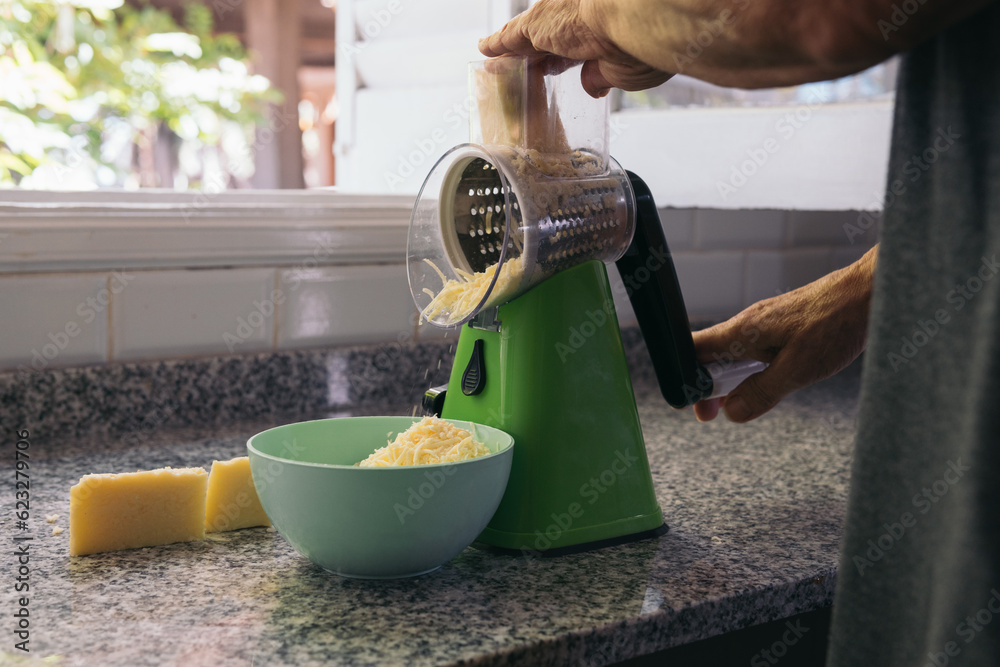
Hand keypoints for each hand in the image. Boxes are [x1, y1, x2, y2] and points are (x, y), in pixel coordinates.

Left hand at [479, 0, 672, 97]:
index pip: (578, 43)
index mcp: (602, 30)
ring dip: (513, 51)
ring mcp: (557, 17)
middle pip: (551, 37)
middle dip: (539, 53)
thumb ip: (603, 75)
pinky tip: (486, 52)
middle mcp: (578, 17)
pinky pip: (512, 36)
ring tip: (497, 62)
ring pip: (529, 36)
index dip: (566, 56)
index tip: (557, 67)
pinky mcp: (538, 23)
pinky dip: (499, 45)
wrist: (640, 19)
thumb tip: (591, 84)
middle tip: (530, 67)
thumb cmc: (643, 43)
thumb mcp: (625, 69)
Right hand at [691, 246, 877, 422]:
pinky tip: (768, 380)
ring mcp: (765, 322)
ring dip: (731, 378)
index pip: (694, 350)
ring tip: (740, 401)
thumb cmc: (836, 324)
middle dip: (708, 385)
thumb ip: (762, 391)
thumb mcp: (798, 369)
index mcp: (743, 331)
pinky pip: (754, 348)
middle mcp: (748, 323)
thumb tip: (732, 411)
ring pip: (733, 352)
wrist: (869, 292)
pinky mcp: (782, 324)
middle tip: (712, 414)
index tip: (693, 404)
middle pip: (710, 354)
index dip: (687, 377)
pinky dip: (751, 367)